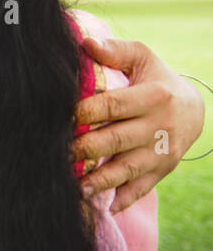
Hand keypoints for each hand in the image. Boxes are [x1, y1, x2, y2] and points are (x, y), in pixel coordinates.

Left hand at [73, 35, 206, 212]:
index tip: (60, 116)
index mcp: (154, 97)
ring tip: (75, 186)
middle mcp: (160, 127)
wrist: (193, 110)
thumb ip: (116, 50)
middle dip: (86, 148)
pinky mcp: (162, 171)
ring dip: (100, 180)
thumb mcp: (143, 58)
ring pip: (128, 169)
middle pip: (117, 140)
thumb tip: (86, 43)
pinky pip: (142, 188)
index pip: (113, 105)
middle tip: (58, 152)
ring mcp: (162, 153)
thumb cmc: (156, 79)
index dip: (85, 112)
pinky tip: (103, 207)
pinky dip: (123, 199)